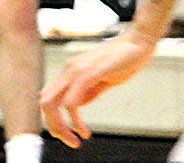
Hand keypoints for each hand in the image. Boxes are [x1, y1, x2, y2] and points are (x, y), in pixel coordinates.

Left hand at [40, 29, 157, 147]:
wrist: (138, 42)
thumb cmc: (123, 58)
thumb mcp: (102, 78)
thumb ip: (88, 91)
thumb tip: (76, 105)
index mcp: (71, 70)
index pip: (49, 96)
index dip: (52, 117)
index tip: (66, 132)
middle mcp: (70, 69)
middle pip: (45, 101)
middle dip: (54, 126)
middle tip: (69, 141)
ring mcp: (77, 70)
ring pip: (54, 102)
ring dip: (62, 127)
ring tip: (76, 139)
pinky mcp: (90, 73)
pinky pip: (72, 101)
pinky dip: (74, 120)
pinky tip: (84, 130)